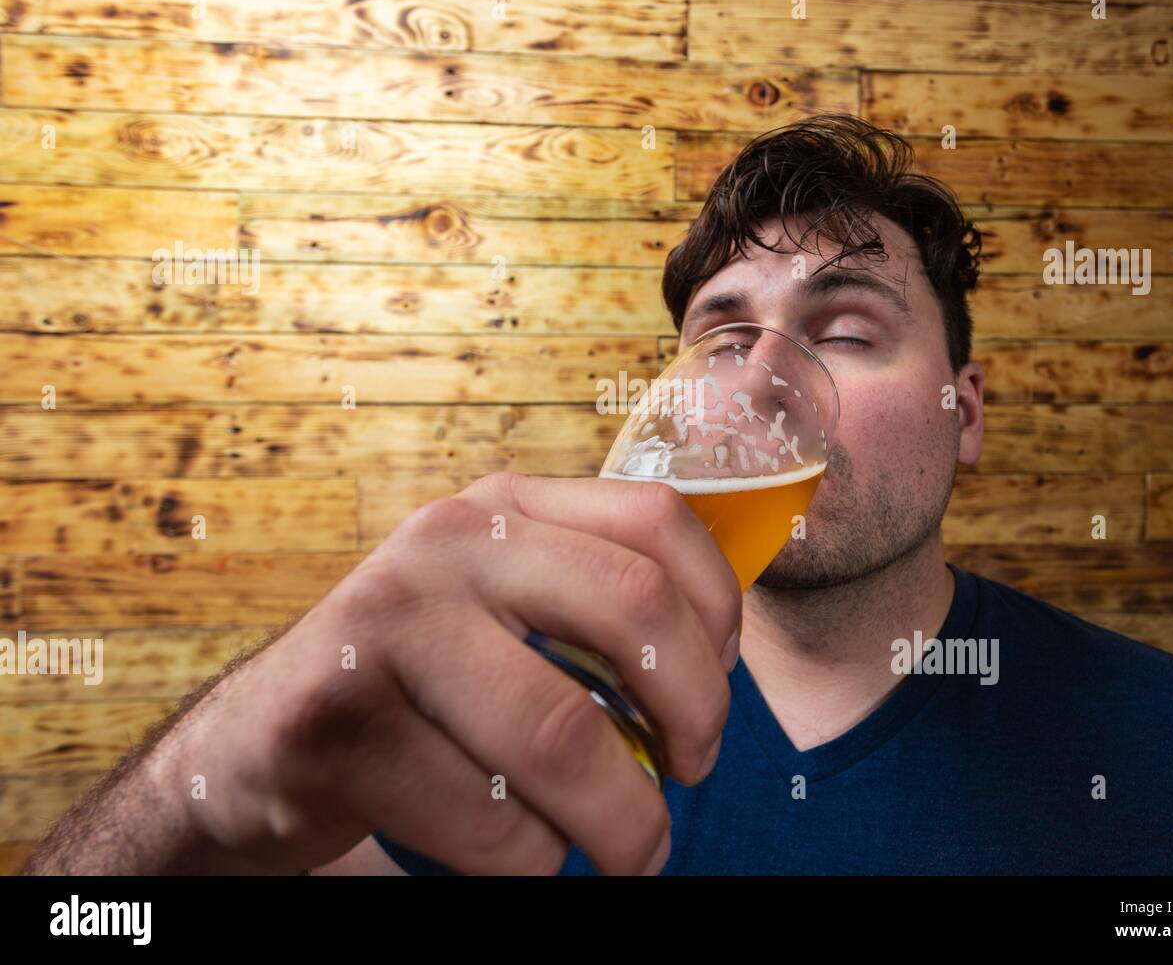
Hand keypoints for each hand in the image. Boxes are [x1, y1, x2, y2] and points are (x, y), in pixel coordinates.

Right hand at [156, 472, 741, 874]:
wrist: (253, 746)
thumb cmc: (415, 687)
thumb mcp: (498, 610)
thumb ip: (589, 600)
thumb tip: (717, 655)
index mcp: (501, 508)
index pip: (656, 519)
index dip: (718, 609)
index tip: (719, 685)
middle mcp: (446, 544)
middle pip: (633, 610)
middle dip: (695, 713)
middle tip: (690, 773)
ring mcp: (384, 626)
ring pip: (564, 736)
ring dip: (624, 821)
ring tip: (629, 851)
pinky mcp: (337, 725)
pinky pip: (490, 821)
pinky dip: (534, 864)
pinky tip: (524, 857)